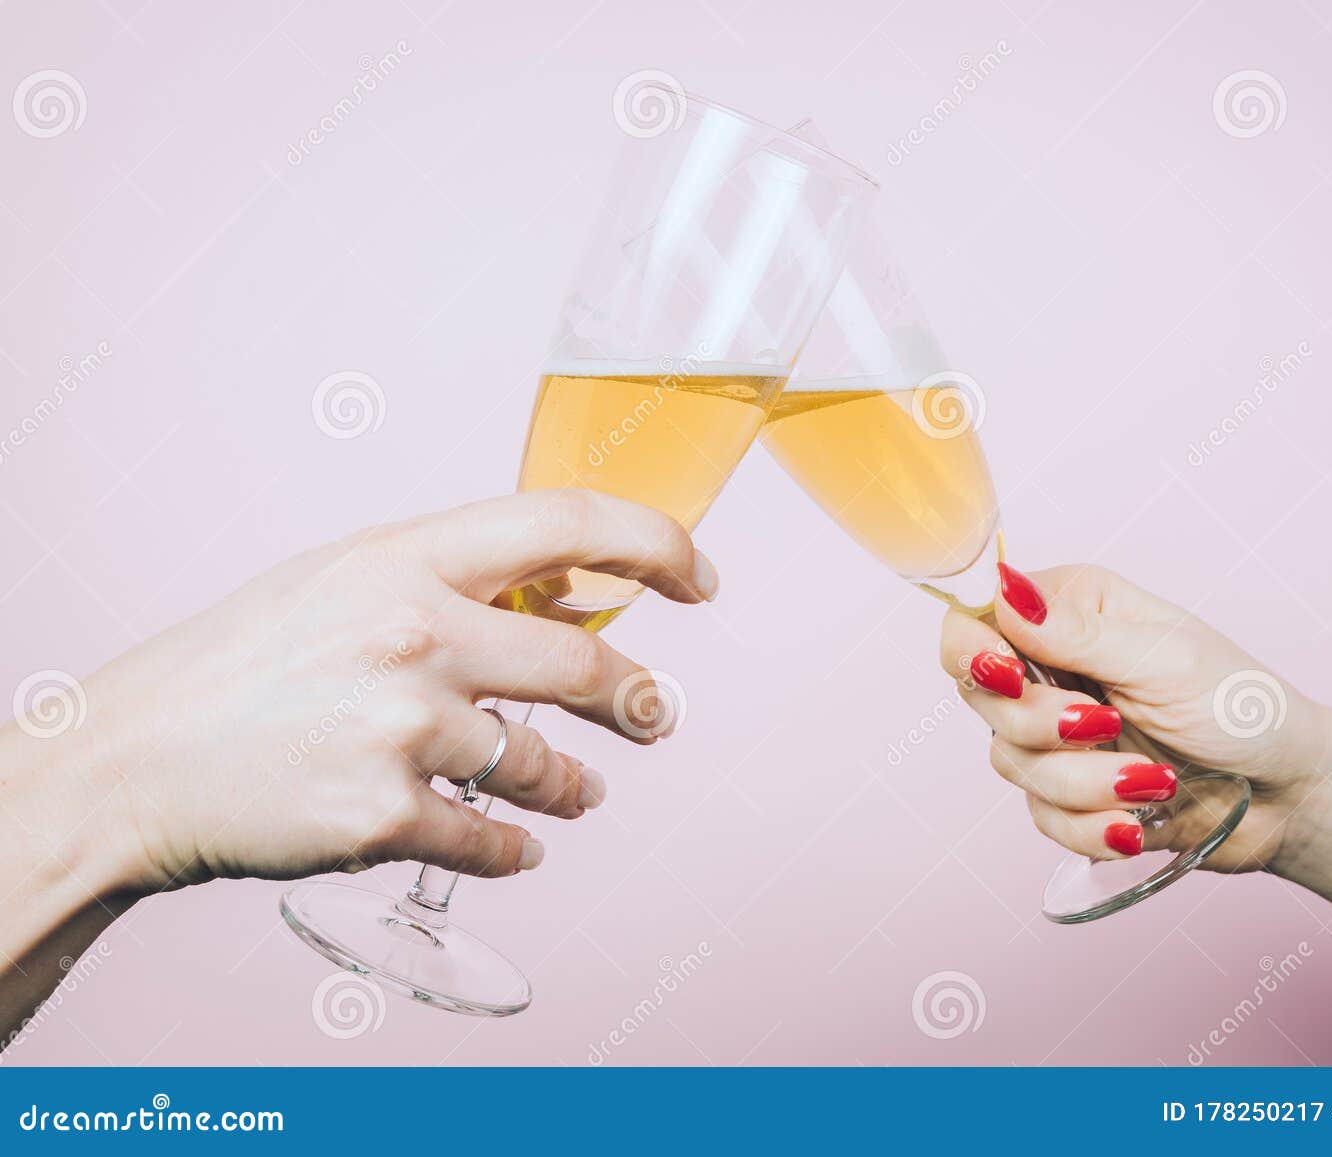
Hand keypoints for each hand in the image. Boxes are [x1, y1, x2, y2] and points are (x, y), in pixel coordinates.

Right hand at [7, 489, 717, 897]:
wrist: (133, 760)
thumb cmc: (244, 662)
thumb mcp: (346, 582)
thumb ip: (458, 581)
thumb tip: (577, 595)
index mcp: (404, 557)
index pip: (569, 521)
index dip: (657, 543)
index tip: (699, 577)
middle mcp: (414, 633)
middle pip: (584, 662)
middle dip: (638, 698)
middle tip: (656, 715)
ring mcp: (402, 727)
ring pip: (545, 763)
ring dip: (576, 783)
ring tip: (581, 790)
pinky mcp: (385, 815)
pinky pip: (494, 839)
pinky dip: (517, 847)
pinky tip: (520, 845)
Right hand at [940, 563, 1330, 871]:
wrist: (1289, 794)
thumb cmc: (1243, 708)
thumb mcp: (1163, 660)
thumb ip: (1075, 631)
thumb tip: (1003, 589)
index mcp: (1071, 611)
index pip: (974, 621)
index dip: (973, 653)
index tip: (1010, 679)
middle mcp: (1054, 666)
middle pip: (981, 697)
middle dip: (1042, 726)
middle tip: (1105, 726)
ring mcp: (1058, 733)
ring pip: (1010, 763)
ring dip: (1082, 783)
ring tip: (1151, 782)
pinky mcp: (1070, 792)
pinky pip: (1040, 816)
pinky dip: (1089, 825)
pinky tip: (1136, 823)